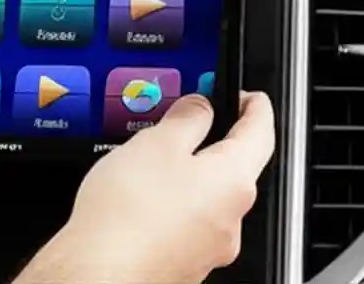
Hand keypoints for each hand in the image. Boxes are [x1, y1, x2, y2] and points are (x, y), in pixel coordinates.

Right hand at [17, 91, 274, 283]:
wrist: (102, 271)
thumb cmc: (130, 212)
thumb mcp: (157, 142)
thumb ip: (186, 118)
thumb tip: (201, 107)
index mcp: (233, 179)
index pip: (261, 133)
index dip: (256, 108)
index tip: (250, 97)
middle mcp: (231, 217)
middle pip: (233, 168)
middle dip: (213, 144)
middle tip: (189, 123)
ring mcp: (209, 246)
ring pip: (207, 199)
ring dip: (187, 179)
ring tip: (149, 166)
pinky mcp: (185, 263)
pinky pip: (187, 225)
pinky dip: (170, 208)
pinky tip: (141, 203)